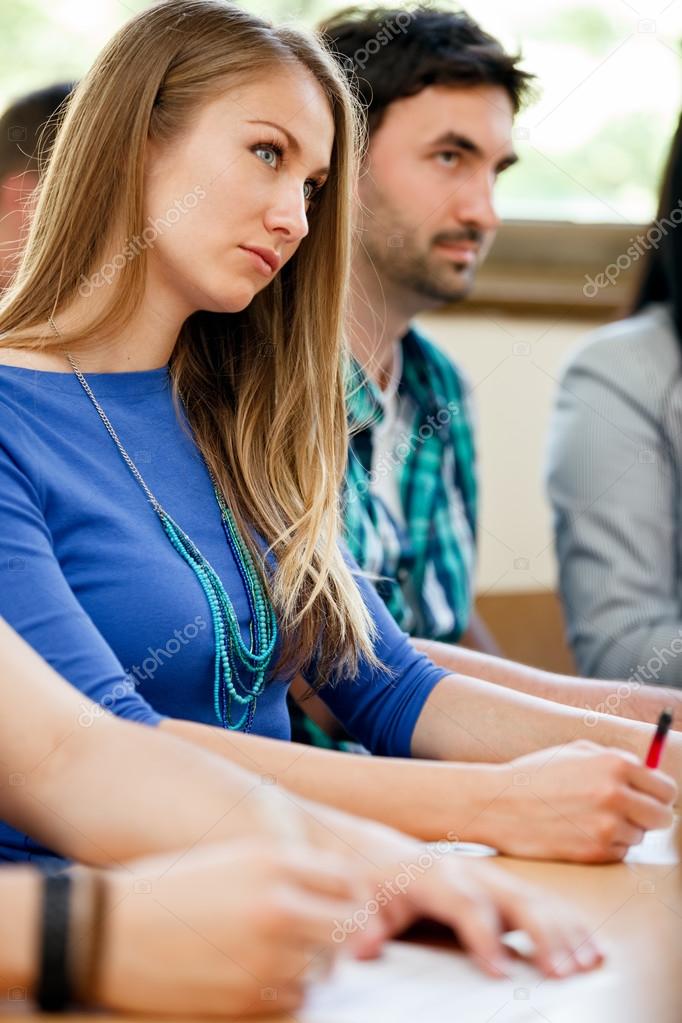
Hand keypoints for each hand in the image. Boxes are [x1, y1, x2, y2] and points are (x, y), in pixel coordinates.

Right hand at [96, 840, 368, 1015]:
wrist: (108, 931)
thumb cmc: (170, 889)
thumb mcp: (233, 859)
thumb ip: (288, 872)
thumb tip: (337, 895)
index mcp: (274, 860)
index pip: (349, 881)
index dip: (351, 897)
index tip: (342, 907)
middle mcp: (279, 905)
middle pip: (349, 927)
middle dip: (342, 936)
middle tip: (322, 940)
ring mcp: (266, 955)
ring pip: (323, 968)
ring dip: (310, 966)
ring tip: (273, 955)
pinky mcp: (248, 997)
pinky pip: (293, 999)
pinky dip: (283, 993)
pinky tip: (251, 976)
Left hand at [361, 855, 603, 979]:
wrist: (383, 850)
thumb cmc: (376, 880)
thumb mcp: (362, 896)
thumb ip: (363, 921)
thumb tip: (363, 945)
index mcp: (437, 877)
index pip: (466, 905)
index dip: (484, 937)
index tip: (499, 972)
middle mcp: (473, 875)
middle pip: (515, 900)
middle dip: (541, 935)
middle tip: (561, 972)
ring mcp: (494, 880)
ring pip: (538, 902)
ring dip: (566, 932)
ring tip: (587, 964)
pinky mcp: (506, 890)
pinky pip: (547, 905)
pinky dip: (573, 926)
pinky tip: (594, 949)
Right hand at [488, 740, 676, 861]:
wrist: (500, 804)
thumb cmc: (537, 775)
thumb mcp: (576, 752)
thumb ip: (616, 760)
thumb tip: (650, 772)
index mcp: (615, 764)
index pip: (666, 788)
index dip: (658, 794)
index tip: (650, 798)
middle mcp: (616, 795)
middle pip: (662, 817)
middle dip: (648, 816)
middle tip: (629, 813)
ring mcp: (607, 826)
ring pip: (639, 836)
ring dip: (622, 831)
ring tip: (588, 818)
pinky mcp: (595, 852)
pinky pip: (618, 853)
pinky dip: (605, 845)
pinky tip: (578, 832)